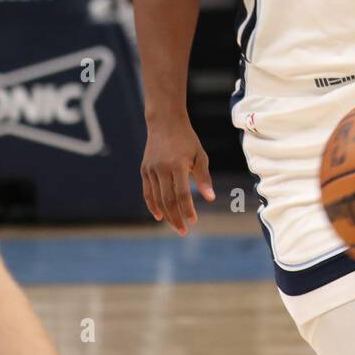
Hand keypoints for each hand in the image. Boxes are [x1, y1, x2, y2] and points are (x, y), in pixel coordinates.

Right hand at [141, 118, 215, 234]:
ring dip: (166, 214)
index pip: (182, 194)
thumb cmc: (187, 140)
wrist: (165, 123)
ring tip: (175, 226)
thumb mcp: (200, 156)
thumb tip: (210, 198)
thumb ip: (204, 177)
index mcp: (177, 165)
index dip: (187, 209)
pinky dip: (153, 205)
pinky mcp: (144, 170)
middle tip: (184, 231)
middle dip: (176, 217)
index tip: (193, 221)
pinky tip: (160, 216)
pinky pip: (147, 192)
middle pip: (168, 200)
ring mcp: (151, 170)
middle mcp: (161, 169)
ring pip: (157, 198)